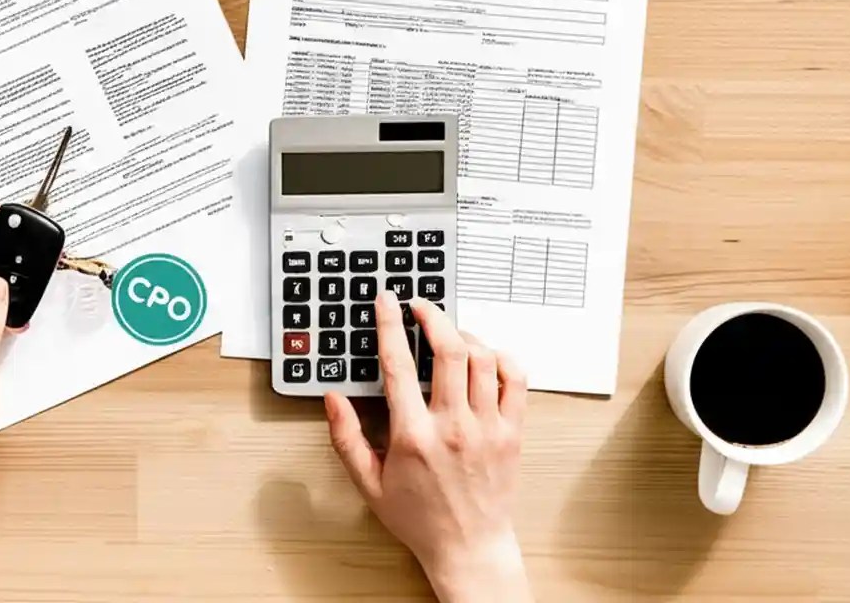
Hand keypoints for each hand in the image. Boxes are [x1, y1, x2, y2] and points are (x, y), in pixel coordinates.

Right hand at [324, 292, 530, 602]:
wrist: (469, 547)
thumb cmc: (420, 518)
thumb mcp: (369, 483)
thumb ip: (346, 438)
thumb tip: (332, 398)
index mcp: (414, 436)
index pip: (399, 365)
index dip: (390, 325)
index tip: (387, 302)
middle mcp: (453, 427)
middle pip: (449, 350)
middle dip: (433, 315)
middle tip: (421, 305)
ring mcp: (488, 428)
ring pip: (483, 358)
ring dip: (464, 335)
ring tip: (450, 332)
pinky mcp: (512, 433)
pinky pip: (516, 380)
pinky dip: (502, 357)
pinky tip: (486, 356)